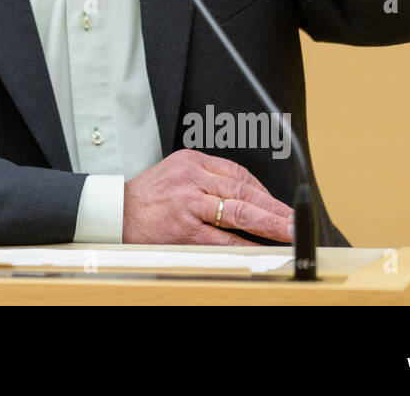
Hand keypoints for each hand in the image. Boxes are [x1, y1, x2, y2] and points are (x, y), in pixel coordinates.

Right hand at [122, 149, 294, 244]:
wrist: (114, 214)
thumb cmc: (148, 198)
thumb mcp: (176, 173)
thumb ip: (208, 180)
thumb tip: (247, 199)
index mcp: (192, 161)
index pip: (238, 173)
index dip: (265, 191)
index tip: (281, 205)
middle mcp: (192, 178)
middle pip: (244, 191)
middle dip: (275, 208)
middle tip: (295, 219)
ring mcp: (188, 203)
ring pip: (238, 212)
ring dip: (268, 224)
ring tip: (287, 232)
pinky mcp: (184, 229)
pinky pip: (223, 239)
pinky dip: (244, 244)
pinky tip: (259, 248)